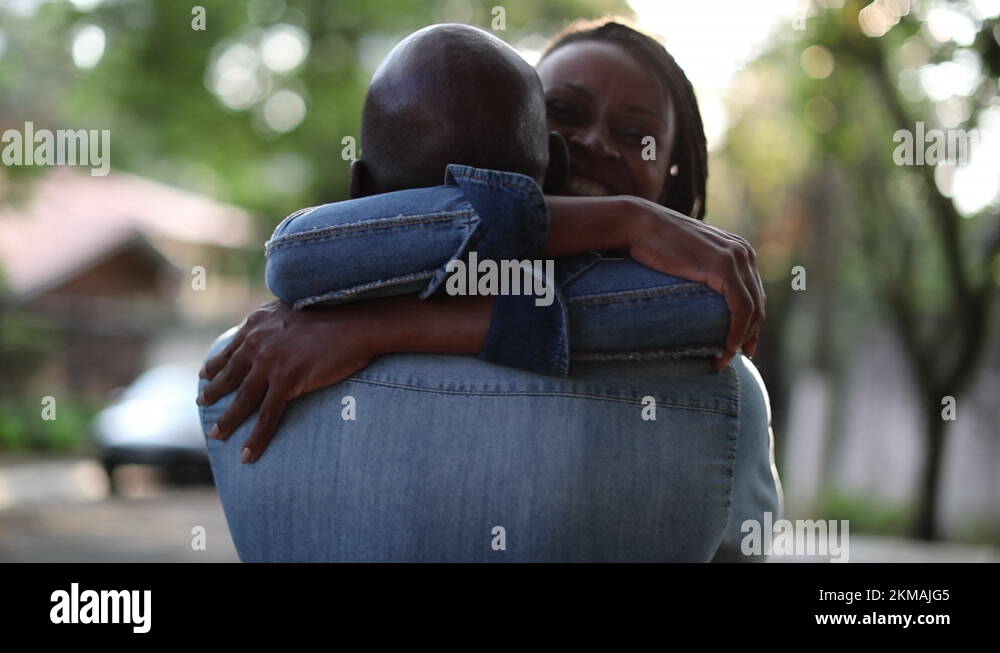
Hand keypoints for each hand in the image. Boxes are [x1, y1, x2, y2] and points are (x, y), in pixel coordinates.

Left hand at [197, 300, 373, 463]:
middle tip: (202, 404)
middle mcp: (258, 342)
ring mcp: (270, 363)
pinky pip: (267, 416)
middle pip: (230, 374)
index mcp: (258, 323)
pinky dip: (256, 438)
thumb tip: (276, 331)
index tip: (205, 374)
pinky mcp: (286, 381)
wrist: (356, 323)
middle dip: (213, 392)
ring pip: (243, 399)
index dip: (216, 364)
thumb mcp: (294, 310)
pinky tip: (247, 454)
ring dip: (228, 421)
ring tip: (216, 435)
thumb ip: (277, 322)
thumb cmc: (336, 315)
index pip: (231, 348)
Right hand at [624, 197, 765, 370]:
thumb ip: (702, 272)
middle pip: (758, 304)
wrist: (639, 225)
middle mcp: (744, 252)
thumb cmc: (653, 244)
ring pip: (753, 310)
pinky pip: (741, 308)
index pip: (754, 294)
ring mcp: (736, 258)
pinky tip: (727, 348)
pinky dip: (737, 332)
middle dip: (749, 335)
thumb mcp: (688, 258)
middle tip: (733, 358)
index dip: (751, 325)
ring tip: (724, 358)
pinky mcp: (723, 267)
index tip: (740, 347)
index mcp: (739, 250)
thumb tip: (699, 296)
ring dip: (741, 339)